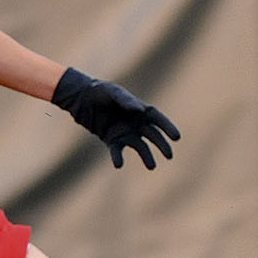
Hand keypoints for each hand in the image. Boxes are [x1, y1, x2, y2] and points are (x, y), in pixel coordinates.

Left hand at [50, 67, 179, 168]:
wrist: (80, 98)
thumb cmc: (99, 91)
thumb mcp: (112, 92)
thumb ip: (126, 100)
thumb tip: (139, 110)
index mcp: (140, 110)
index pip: (158, 120)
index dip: (168, 128)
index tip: (176, 137)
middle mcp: (135, 123)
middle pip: (153, 135)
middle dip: (162, 145)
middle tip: (169, 155)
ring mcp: (124, 132)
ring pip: (140, 147)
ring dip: (146, 156)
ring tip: (152, 166)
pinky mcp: (112, 140)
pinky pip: (117, 151)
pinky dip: (118, 157)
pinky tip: (119, 164)